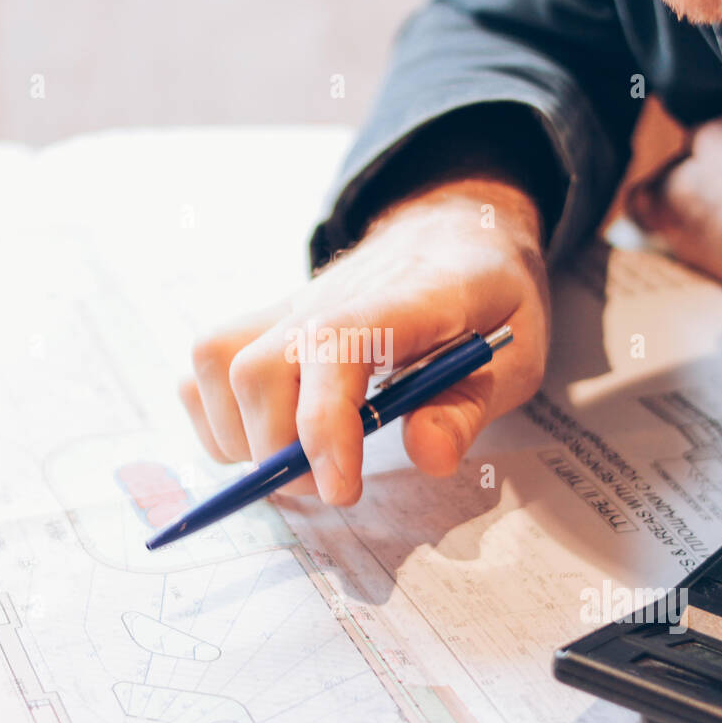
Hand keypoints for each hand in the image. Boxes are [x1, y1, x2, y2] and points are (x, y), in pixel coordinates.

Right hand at [179, 177, 551, 504]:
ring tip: (296, 464)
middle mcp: (330, 295)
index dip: (323, 424)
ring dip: (240, 436)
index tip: (340, 489)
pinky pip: (204, 365)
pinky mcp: (267, 321)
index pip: (334, 346)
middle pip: (257, 367)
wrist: (453, 234)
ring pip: (215, 364)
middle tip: (331, 485)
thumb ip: (468, 408)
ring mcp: (290, 305)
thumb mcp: (516, 358)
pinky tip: (264, 438)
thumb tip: (428, 456)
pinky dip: (215, 416)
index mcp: (405, 297)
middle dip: (279, 451)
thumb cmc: (488, 301)